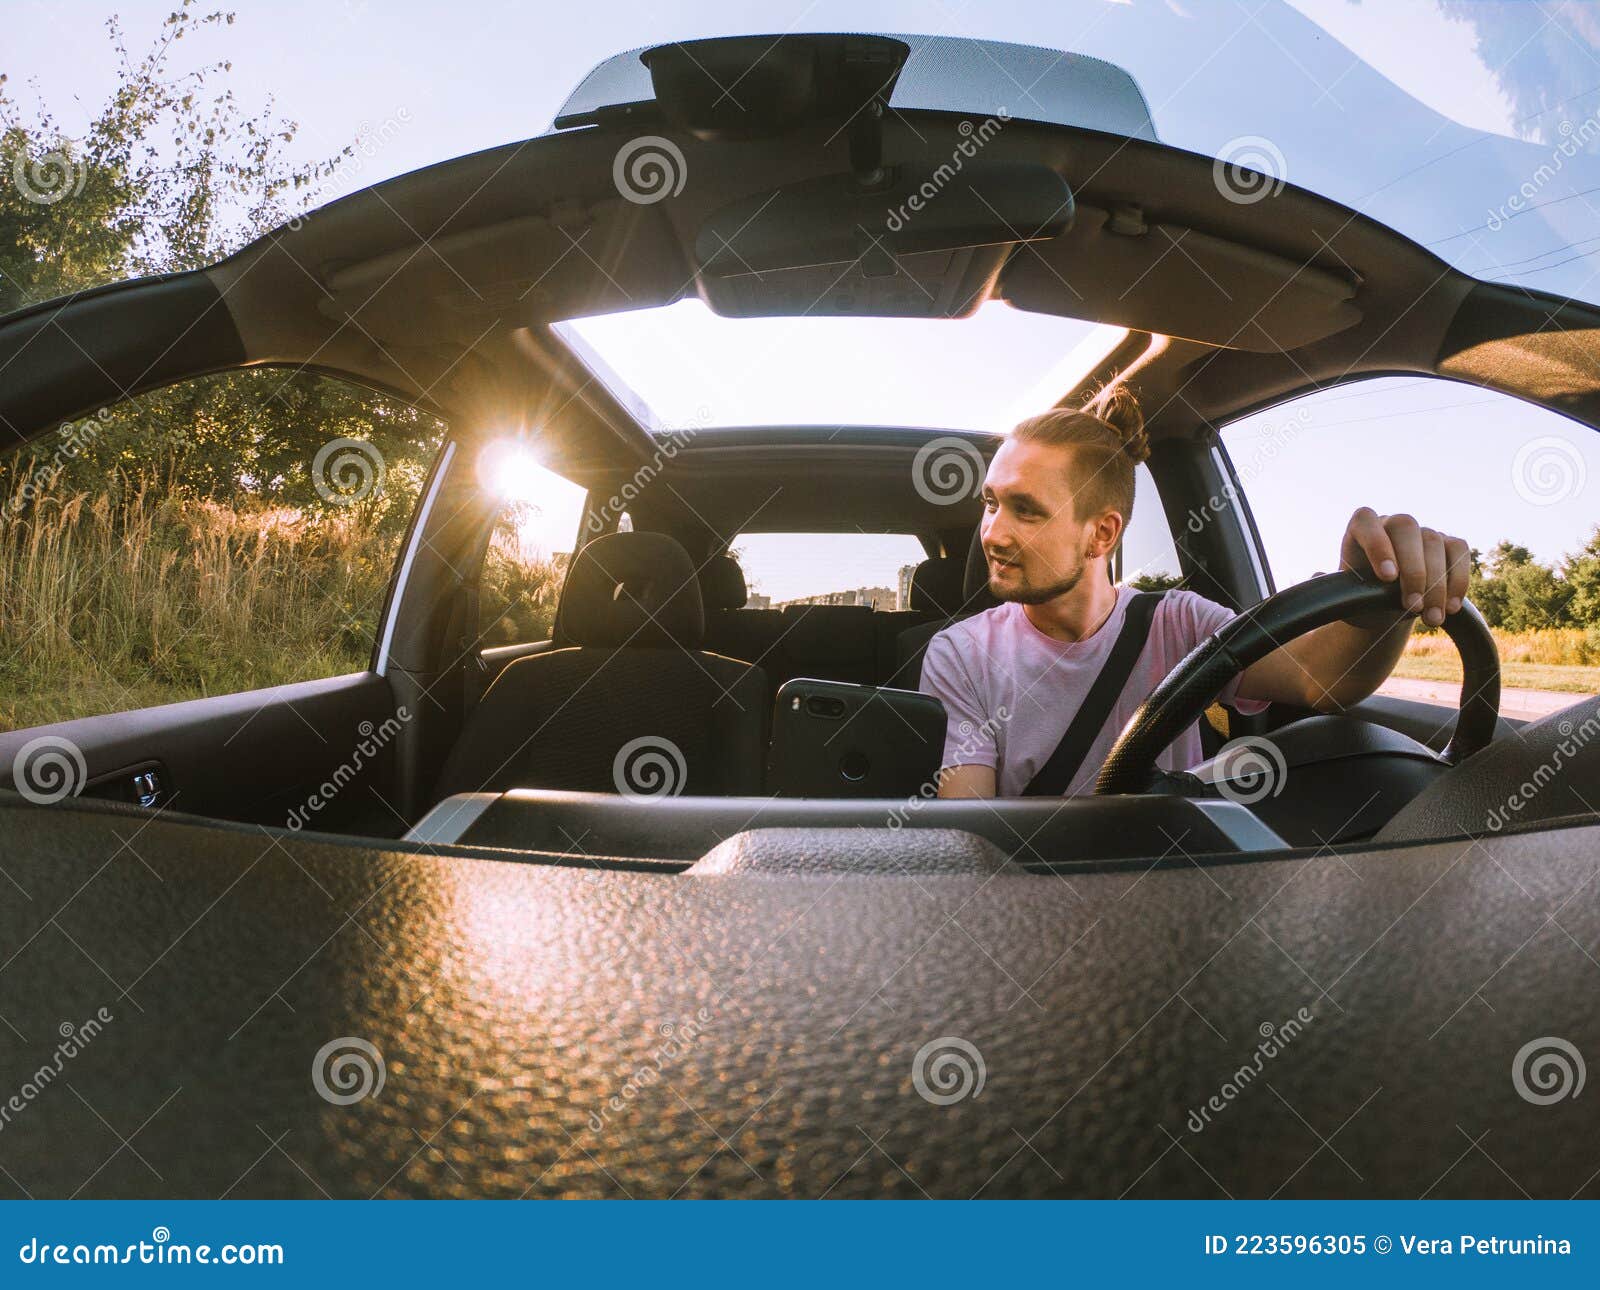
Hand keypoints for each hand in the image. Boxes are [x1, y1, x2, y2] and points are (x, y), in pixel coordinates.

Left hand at [1340, 508, 1469, 626]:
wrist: (1383, 608)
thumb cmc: (1359, 599)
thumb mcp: (1344, 595)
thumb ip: (1335, 586)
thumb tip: (1316, 576)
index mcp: (1359, 529)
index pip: (1365, 521)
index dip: (1378, 545)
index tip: (1387, 578)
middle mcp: (1391, 523)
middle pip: (1407, 528)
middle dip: (1413, 570)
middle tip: (1413, 607)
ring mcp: (1421, 531)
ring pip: (1435, 542)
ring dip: (1437, 584)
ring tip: (1432, 619)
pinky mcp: (1447, 544)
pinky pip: (1459, 551)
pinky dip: (1458, 580)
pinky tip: (1452, 607)